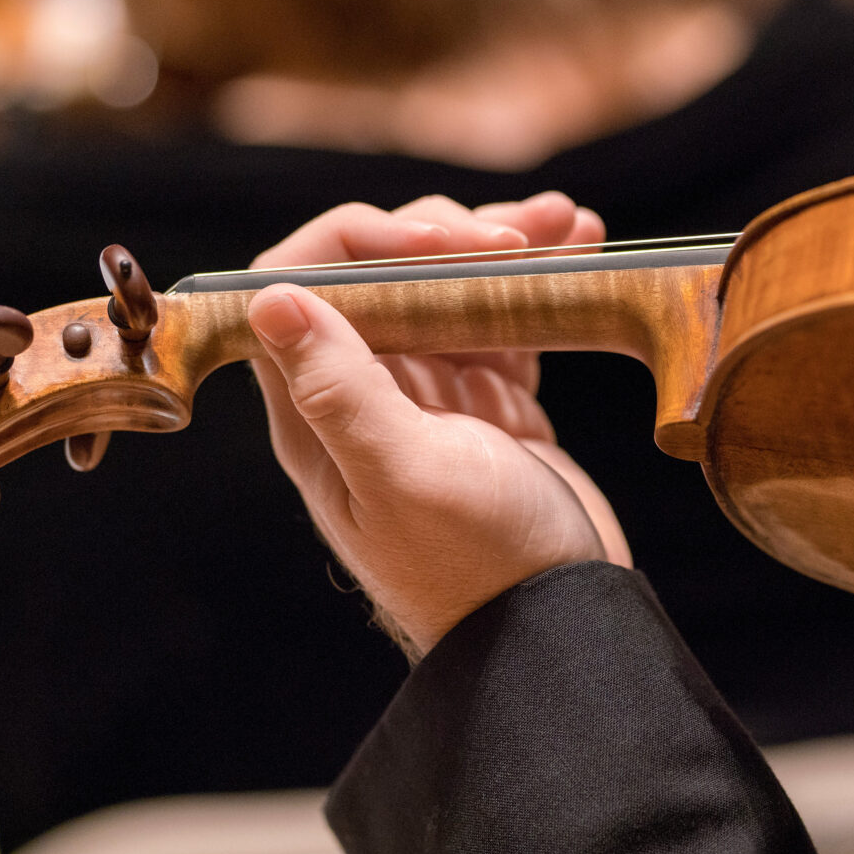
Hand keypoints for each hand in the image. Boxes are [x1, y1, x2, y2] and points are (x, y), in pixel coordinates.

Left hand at [247, 192, 629, 656]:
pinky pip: (504, 319)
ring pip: (448, 285)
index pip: (299, 287)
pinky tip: (581, 247)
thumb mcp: (409, 477)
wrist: (560, 633)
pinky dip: (539, 279)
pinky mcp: (491, 404)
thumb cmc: (480, 568)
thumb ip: (342, 389)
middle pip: (380, 272)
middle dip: (449, 234)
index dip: (362, 243)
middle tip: (522, 235)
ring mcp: (429, 398)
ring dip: (503, 243)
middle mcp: (363, 396)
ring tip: (569, 221)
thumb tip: (272, 299)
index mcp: (318, 414)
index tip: (441, 242)